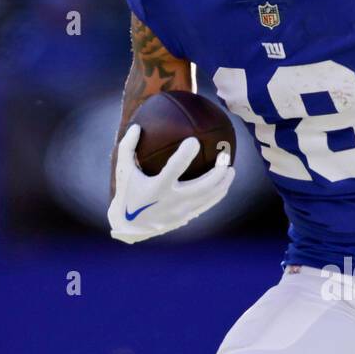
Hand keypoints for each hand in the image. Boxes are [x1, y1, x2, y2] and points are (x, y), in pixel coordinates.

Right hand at [107, 124, 234, 243]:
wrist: (130, 227)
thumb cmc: (127, 193)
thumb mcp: (123, 170)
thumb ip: (128, 147)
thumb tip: (136, 126)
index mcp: (157, 188)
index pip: (174, 170)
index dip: (184, 155)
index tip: (194, 141)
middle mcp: (172, 202)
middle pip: (202, 187)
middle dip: (217, 172)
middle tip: (225, 157)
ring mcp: (181, 212)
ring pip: (209, 198)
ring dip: (223, 184)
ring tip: (231, 170)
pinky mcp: (186, 218)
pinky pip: (207, 205)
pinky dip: (217, 194)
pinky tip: (223, 185)